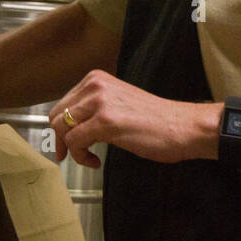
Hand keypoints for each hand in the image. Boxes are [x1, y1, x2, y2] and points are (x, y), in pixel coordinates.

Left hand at [48, 70, 214, 168]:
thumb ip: (93, 108)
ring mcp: (99, 102)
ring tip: (89, 157)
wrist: (183, 126)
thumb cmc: (156, 120)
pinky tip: (95, 161)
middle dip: (60, 140)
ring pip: (61, 129)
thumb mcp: (118, 103)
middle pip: (56, 116)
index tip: (66, 143)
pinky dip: (80, 156)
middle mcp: (95, 86)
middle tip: (69, 155)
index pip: (62, 104)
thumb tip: (68, 125)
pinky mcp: (105, 121)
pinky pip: (74, 142)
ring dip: (72, 149)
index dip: (60, 128)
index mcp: (96, 79)